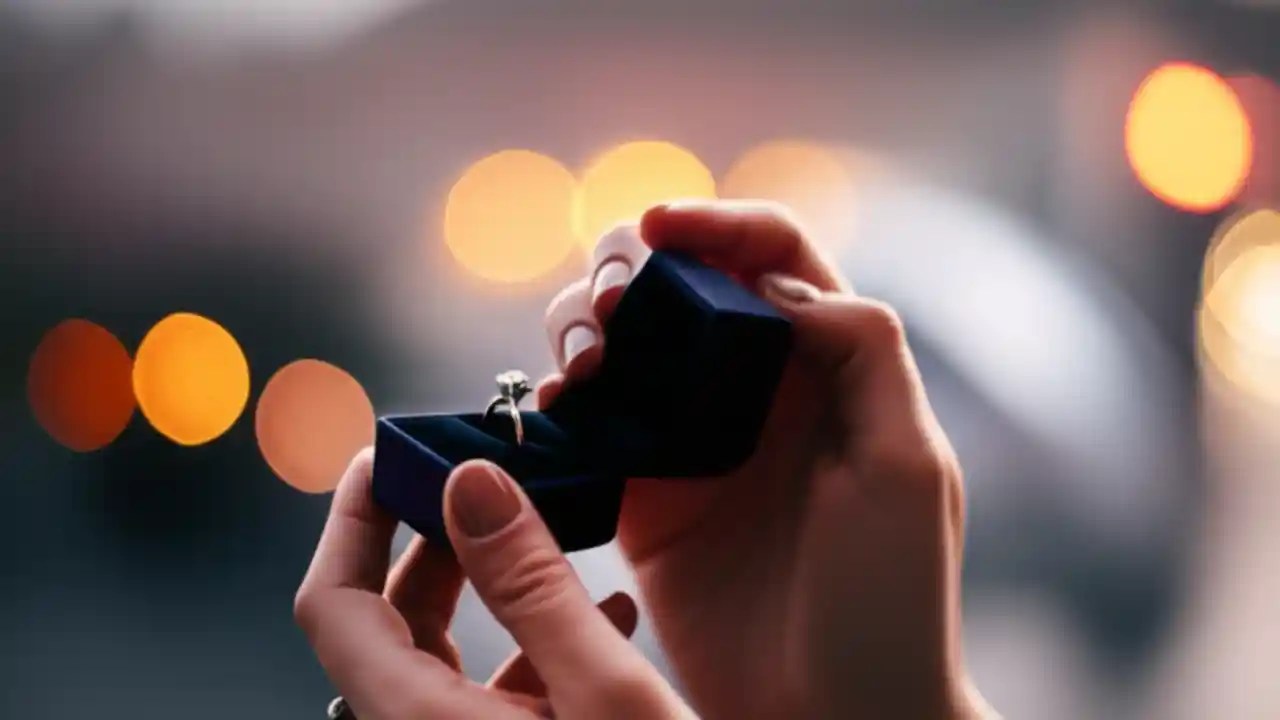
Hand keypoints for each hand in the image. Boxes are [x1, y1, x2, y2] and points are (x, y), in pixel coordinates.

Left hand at [295, 450, 695, 719]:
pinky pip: (491, 695)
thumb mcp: (604, 694)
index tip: (382, 461)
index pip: (331, 608)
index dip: (347, 525)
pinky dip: (530, 643)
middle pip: (383, 627)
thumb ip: (533, 586)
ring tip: (541, 536)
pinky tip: (602, 614)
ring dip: (486, 590)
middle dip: (428, 545)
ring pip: (440, 659)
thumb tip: (472, 488)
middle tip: (476, 484)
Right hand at [541, 202, 994, 718]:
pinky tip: (559, 407)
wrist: (834, 716)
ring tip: (584, 361)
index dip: (717, 221)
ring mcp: (695, 442)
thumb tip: (776, 281)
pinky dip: (561, 402)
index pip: (773, 256)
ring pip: (627, 343)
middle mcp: (758, 392)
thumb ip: (862, 352)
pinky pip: (590, 425)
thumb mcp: (906, 468)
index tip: (658, 227)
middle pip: (684, 286)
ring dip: (587, 325)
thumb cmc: (891, 602)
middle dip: (634, 268)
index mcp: (828, 369)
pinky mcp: (643, 496)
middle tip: (613, 308)